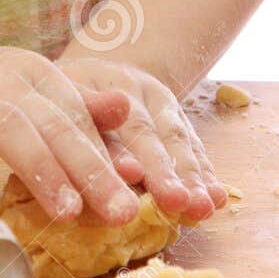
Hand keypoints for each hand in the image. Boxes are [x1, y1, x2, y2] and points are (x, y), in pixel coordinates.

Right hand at [0, 42, 152, 224]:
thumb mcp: (28, 91)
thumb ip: (75, 105)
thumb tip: (127, 108)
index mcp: (31, 74)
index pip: (77, 116)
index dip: (108, 156)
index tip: (138, 196)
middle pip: (51, 123)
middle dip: (89, 167)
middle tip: (121, 212)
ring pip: (5, 128)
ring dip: (39, 167)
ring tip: (66, 211)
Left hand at [54, 54, 228, 220]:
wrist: (97, 71)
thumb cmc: (69, 97)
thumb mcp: (62, 97)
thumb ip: (82, 115)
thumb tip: (87, 145)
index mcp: (101, 83)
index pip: (111, 120)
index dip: (121, 150)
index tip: (132, 174)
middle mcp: (136, 90)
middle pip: (149, 133)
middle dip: (163, 171)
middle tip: (177, 201)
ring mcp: (161, 102)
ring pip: (176, 140)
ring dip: (191, 176)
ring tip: (203, 207)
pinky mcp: (178, 118)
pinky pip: (193, 146)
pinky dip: (205, 173)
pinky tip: (217, 198)